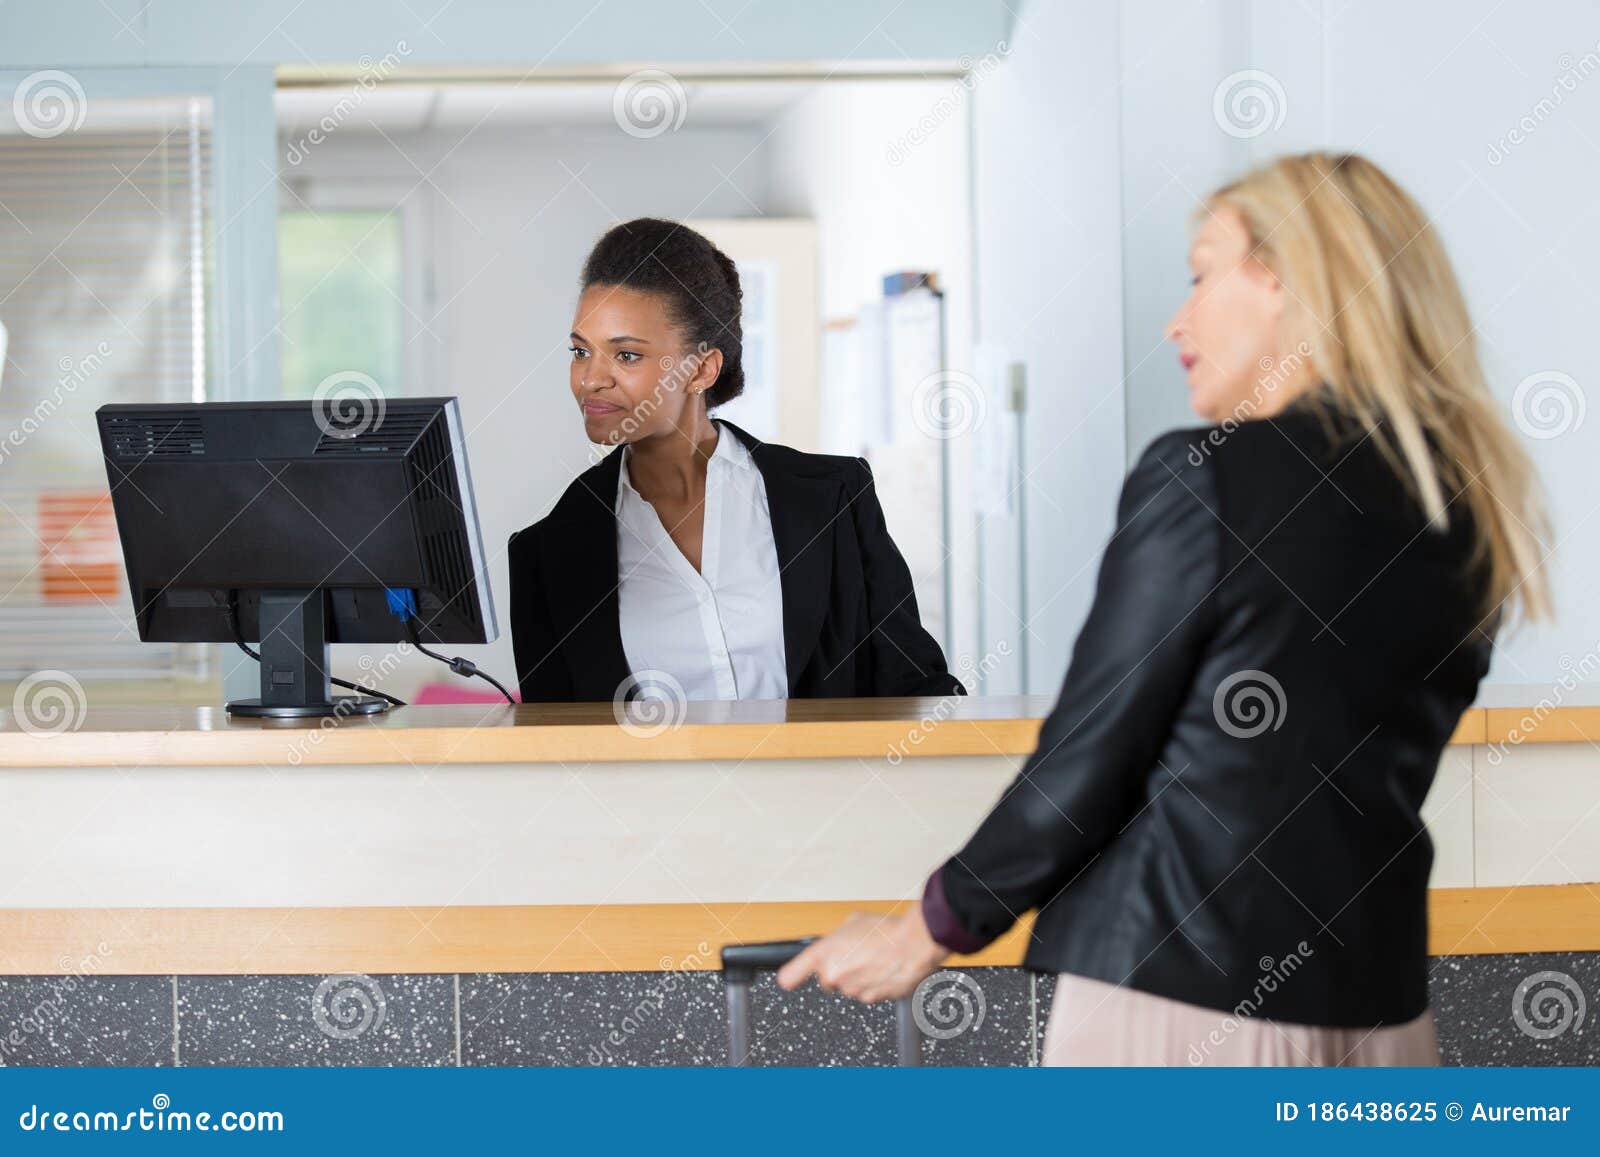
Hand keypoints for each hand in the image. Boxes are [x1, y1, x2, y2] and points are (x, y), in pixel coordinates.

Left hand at [776, 908, 948, 1003]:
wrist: (913, 944)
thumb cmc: (886, 930)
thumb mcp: (852, 922)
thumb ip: (837, 939)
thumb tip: (837, 945)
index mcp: (824, 953)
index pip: (792, 975)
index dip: (792, 976)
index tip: (790, 979)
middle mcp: (834, 975)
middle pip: (828, 981)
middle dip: (839, 971)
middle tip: (857, 956)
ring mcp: (852, 990)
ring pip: (849, 987)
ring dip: (858, 977)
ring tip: (875, 960)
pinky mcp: (870, 999)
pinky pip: (867, 993)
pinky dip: (873, 985)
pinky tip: (883, 970)